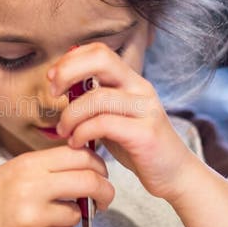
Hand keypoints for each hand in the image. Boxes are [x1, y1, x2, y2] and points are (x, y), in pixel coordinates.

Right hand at [0, 145, 113, 226]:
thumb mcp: (14, 171)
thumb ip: (48, 167)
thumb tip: (89, 166)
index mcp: (27, 165)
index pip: (79, 156)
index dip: (98, 165)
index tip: (101, 173)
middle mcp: (31, 188)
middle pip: (89, 182)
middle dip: (105, 191)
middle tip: (105, 197)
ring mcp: (33, 218)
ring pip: (77, 213)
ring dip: (72, 215)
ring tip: (47, 216)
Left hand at [49, 43, 200, 202]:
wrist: (174, 175)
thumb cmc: (138, 147)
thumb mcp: (113, 118)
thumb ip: (93, 103)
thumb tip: (60, 89)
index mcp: (131, 81)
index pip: (99, 51)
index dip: (71, 59)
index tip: (52, 80)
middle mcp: (140, 88)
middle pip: (101, 59)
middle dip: (68, 72)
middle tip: (53, 94)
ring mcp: (145, 109)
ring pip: (97, 97)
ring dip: (71, 114)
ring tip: (64, 131)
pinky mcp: (146, 133)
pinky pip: (104, 123)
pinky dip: (82, 132)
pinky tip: (77, 143)